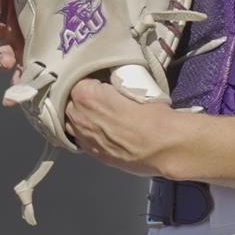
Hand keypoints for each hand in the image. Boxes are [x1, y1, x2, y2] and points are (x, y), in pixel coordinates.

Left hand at [59, 77, 185, 178]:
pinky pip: (81, 139)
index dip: (90, 80)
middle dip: (82, 99)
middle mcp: (79, 117)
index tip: (101, 81)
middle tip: (102, 97)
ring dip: (81, 116)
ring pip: (72, 122)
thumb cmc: (152, 114)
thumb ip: (114, 82)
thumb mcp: (134, 84)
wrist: (164, 146)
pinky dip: (87, 133)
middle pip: (70, 102)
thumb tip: (113, 81)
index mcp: (86, 95)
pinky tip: (101, 131)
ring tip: (99, 115)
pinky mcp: (92, 154)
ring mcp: (83, 138)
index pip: (76, 80)